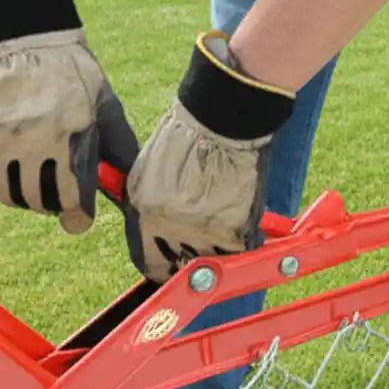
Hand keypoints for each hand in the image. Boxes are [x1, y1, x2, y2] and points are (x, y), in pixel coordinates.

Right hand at [0, 0, 138, 233]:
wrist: (23, 35)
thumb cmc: (74, 75)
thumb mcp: (106, 109)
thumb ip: (120, 153)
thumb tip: (131, 194)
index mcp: (65, 141)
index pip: (71, 203)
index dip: (77, 218)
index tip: (78, 219)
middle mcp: (26, 145)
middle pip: (37, 202)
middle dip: (51, 202)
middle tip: (53, 190)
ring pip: (5, 195)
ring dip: (19, 193)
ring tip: (28, 174)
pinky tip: (0, 168)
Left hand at [124, 31, 295, 281]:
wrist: (223, 123)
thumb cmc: (188, 139)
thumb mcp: (150, 173)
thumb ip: (147, 206)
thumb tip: (149, 231)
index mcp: (145, 213)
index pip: (148, 261)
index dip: (161, 263)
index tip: (172, 261)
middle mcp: (170, 227)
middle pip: (180, 266)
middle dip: (190, 257)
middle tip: (202, 244)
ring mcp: (202, 232)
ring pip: (211, 261)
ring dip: (218, 248)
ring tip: (223, 224)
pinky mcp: (232, 231)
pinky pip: (238, 249)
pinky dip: (242, 239)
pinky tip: (241, 220)